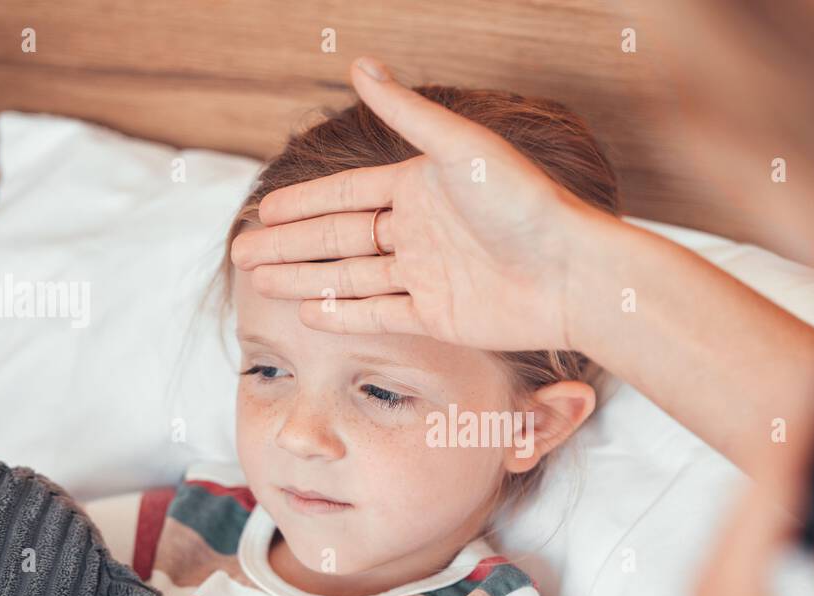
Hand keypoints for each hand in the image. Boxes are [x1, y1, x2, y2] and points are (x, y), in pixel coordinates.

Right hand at [230, 56, 605, 351]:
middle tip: (241, 251)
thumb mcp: (460, 149)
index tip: (262, 209)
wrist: (572, 272)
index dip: (304, 202)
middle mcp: (420, 231)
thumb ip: (407, 114)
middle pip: (339, 238)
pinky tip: (306, 311)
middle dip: (289, 244)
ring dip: (304, 277)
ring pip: (351, 276)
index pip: (347, 195)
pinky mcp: (439, 317)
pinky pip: (379, 314)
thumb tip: (357, 60)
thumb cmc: (525, 202)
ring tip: (258, 279)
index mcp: (421, 188)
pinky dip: (343, 313)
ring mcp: (427, 276)